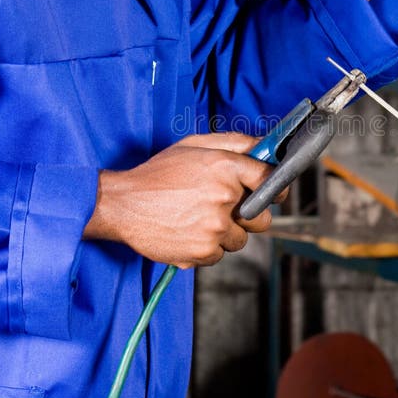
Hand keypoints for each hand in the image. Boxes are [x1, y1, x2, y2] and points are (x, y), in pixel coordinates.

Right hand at [83, 133, 279, 267]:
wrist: (123, 204)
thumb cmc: (158, 174)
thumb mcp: (195, 145)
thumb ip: (235, 143)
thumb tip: (266, 146)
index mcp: (225, 167)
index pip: (269, 179)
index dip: (275, 187)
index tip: (274, 192)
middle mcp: (224, 197)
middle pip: (262, 218)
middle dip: (249, 215)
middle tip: (226, 208)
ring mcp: (215, 227)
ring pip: (240, 239)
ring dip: (226, 233)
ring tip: (198, 219)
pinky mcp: (203, 251)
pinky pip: (220, 254)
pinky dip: (208, 247)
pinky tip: (188, 231)